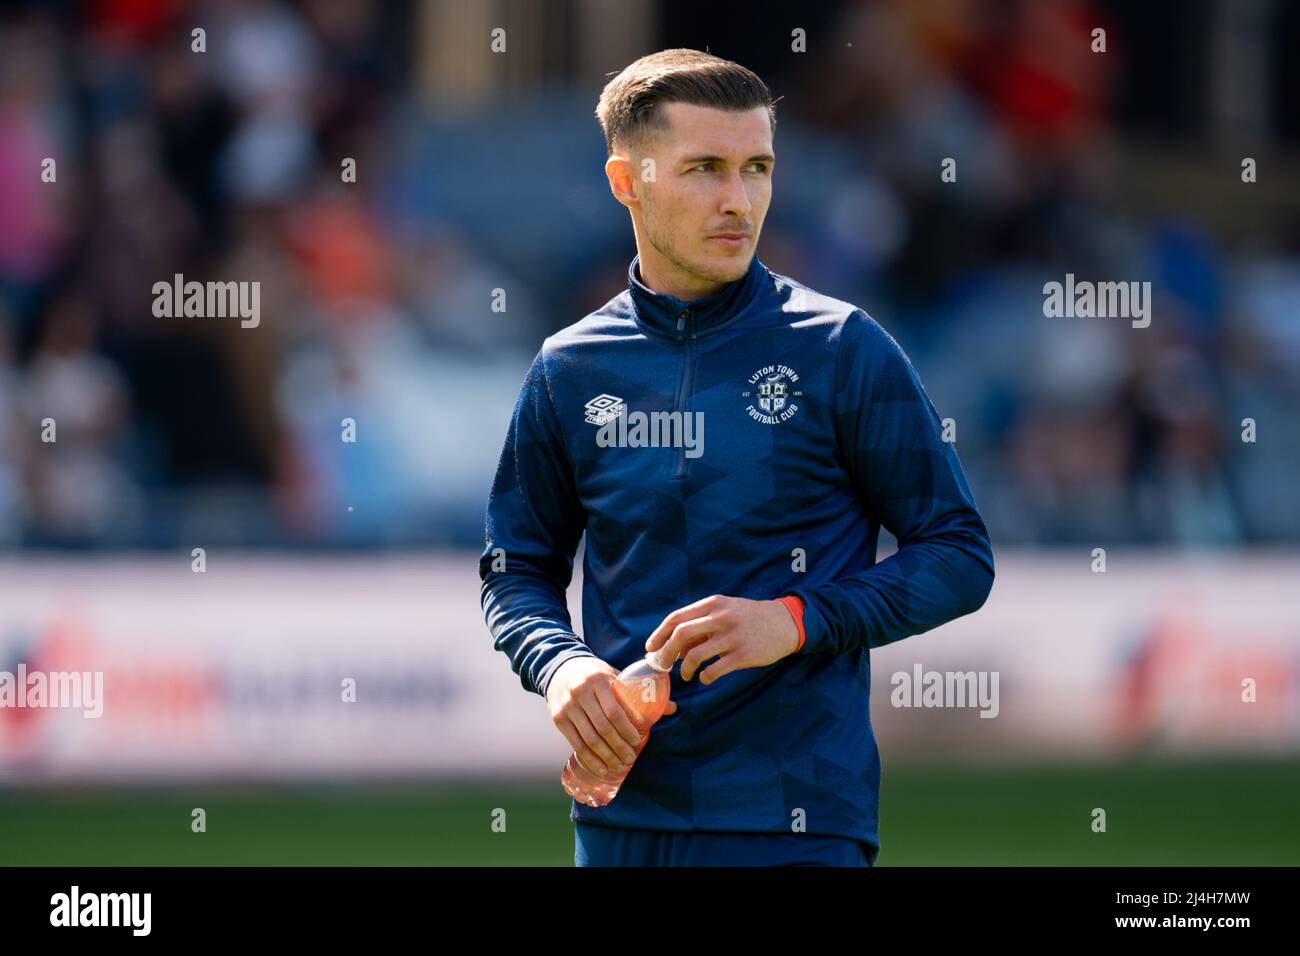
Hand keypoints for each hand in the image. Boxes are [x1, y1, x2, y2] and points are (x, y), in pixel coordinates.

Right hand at [546, 656, 673, 778]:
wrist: (560, 668)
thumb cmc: (595, 674)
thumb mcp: (615, 676)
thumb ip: (639, 691)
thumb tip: (671, 708)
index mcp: (598, 681)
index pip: (615, 711)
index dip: (627, 730)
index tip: (637, 741)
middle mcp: (581, 693)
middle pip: (603, 728)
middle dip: (618, 748)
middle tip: (630, 759)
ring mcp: (567, 707)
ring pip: (589, 739)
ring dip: (606, 757)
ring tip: (619, 767)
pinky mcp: (558, 719)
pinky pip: (575, 743)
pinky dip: (589, 759)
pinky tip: (601, 767)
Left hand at [645, 595, 800, 684]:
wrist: (785, 623)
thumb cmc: (749, 618)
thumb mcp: (725, 612)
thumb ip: (702, 625)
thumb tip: (675, 647)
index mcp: (713, 604)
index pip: (676, 618)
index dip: (659, 634)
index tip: (651, 648)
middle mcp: (721, 617)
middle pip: (681, 635)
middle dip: (666, 653)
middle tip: (663, 665)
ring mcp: (732, 636)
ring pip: (695, 655)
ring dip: (684, 669)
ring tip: (686, 675)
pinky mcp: (743, 654)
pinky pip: (714, 670)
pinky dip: (705, 678)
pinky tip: (706, 679)